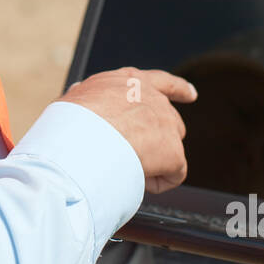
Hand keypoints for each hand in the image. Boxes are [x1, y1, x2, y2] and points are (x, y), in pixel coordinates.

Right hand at [60, 66, 195, 193]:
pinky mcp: (173, 151)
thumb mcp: (75, 97)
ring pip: (170, 149)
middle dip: (161, 138)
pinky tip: (138, 182)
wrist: (83, 138)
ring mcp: (166, 123)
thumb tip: (78, 96)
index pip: (161, 81)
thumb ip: (86, 97)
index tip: (191, 95)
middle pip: (170, 121)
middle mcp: (153, 98)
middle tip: (136, 155)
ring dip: (153, 162)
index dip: (179, 89)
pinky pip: (172, 174)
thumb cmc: (71, 120)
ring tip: (124, 169)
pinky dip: (158, 182)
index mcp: (130, 81)